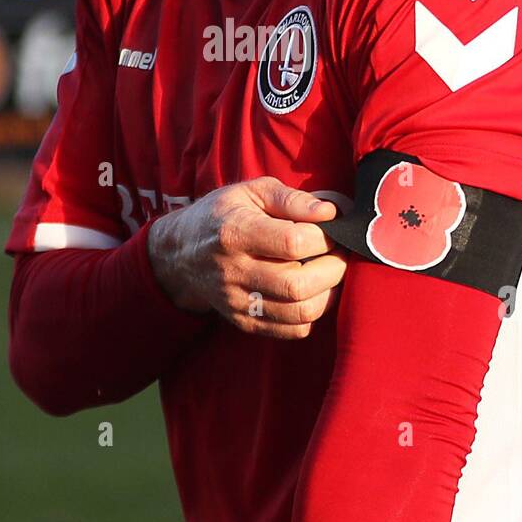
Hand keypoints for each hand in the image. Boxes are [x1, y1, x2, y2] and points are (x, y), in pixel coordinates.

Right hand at [146, 177, 348, 338]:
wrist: (182, 252)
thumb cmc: (224, 214)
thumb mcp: (252, 191)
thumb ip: (292, 199)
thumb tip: (331, 212)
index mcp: (235, 232)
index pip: (293, 243)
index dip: (324, 237)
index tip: (331, 229)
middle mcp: (233, 271)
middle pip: (297, 285)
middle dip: (333, 269)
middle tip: (339, 253)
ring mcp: (237, 302)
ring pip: (299, 313)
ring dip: (328, 294)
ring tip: (330, 272)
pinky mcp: (244, 321)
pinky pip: (292, 330)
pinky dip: (313, 313)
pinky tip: (314, 292)